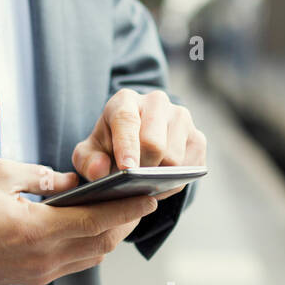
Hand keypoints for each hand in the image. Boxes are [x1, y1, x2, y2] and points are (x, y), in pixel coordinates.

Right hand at [0, 158, 157, 284]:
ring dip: (109, 236)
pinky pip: (75, 263)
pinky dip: (90, 245)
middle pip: (102, 242)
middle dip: (126, 222)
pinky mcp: (35, 279)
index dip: (128, 210)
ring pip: (92, 256)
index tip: (149, 198)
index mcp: (38, 230)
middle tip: (140, 202)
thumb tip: (75, 182)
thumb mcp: (2, 176)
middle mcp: (45, 258)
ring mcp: (41, 272)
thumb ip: (44, 177)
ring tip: (121, 213)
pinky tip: (92, 227)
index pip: (97, 220)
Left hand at [71, 88, 206, 199]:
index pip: (127, 121)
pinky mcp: (197, 137)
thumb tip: (100, 170)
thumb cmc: (110, 147)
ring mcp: (181, 118)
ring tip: (144, 184)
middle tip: (132, 184)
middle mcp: (156, 102)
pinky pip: (189, 169)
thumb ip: (87, 161)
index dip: (127, 146)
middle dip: (142, 169)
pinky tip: (160, 183)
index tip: (126, 169)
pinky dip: (174, 183)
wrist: (136, 143)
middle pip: (155, 143)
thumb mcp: (90, 153)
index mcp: (125, 100)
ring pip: (174, 159)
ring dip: (158, 179)